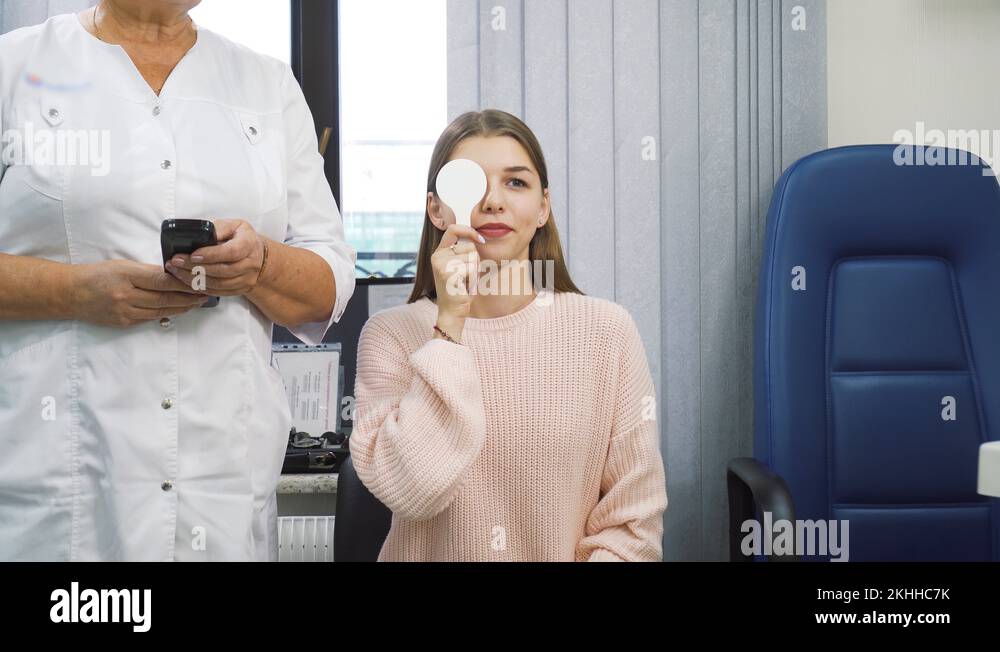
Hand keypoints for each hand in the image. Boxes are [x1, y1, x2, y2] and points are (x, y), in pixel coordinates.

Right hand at [73, 260, 209, 327]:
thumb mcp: (122, 265)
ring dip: (181, 308)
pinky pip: (149, 319)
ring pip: (160, 311)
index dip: (183, 282)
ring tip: (196, 303)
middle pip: (165, 298)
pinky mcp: (123, 323)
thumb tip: (174, 276)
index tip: (199, 281)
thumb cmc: (98, 275)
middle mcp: (125, 295)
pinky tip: (178, 310)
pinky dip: (166, 314)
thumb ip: (147, 271)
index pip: (162, 280)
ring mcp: (124, 311)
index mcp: (126, 275)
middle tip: (205, 294)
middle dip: (188, 297)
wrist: (71, 293)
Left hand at [165, 219, 265, 296]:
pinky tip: (187, 281)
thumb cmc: (241, 238)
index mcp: (249, 244)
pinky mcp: (240, 289)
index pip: (231, 252)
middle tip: (176, 262)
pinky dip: (201, 288)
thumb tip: (199, 235)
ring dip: (195, 279)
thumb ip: (218, 229)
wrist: (257, 256)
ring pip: (219, 284)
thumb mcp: (233, 225)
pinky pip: (218, 292)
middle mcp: (250, 264)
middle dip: (196, 267)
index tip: (193, 254)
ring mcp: (246, 279)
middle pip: (223, 271)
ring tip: (176, 271)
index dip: (211, 255)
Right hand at [431, 224, 483, 339]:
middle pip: (469, 246)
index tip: (481, 239)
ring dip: (475, 271)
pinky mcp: (448, 273)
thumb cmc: (460, 289)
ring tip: (466, 282)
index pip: (453, 229)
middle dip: (476, 261)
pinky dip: (474, 278)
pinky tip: (465, 287)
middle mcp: (437, 256)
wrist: (453, 311)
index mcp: (439, 252)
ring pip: (473, 257)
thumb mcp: (460, 266)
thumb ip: (463, 251)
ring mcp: (441, 265)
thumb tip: (478, 236)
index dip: (468, 230)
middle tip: (468, 276)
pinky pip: (472, 268)